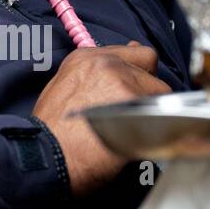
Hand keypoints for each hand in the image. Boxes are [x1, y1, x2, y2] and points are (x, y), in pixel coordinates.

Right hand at [31, 41, 170, 195]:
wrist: (46, 156)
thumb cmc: (51, 134)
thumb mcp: (62, 91)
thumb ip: (92, 77)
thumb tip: (121, 72)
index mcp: (86, 58)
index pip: (134, 52)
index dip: (139, 71)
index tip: (137, 85)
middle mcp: (105, 63)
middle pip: (150, 68)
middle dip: (146, 90)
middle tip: (134, 113)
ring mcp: (121, 81)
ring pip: (159, 91)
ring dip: (151, 110)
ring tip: (130, 130)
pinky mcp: (134, 103)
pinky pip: (162, 112)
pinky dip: (156, 125)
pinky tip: (137, 138)